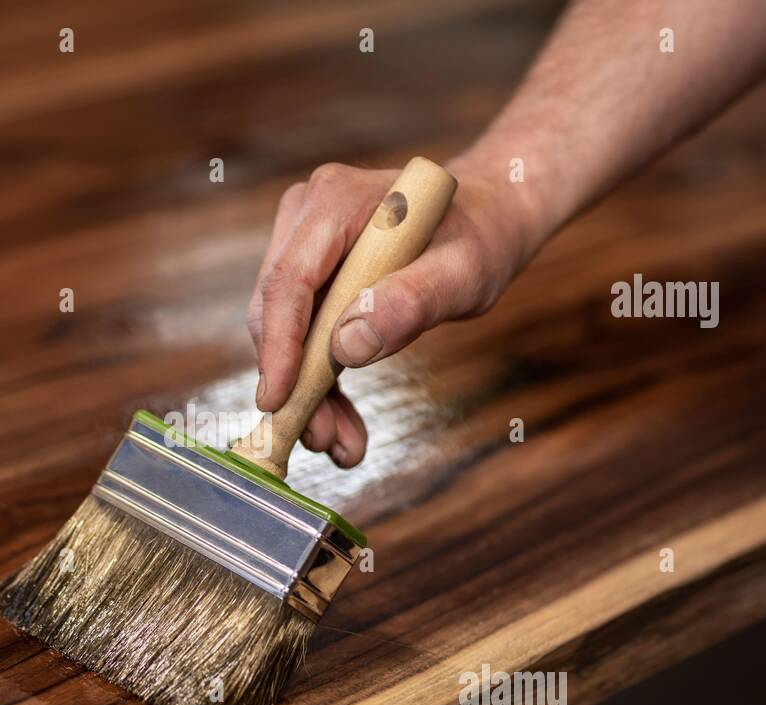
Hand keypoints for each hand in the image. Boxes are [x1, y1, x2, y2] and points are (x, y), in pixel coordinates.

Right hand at [245, 160, 543, 466]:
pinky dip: (319, 381)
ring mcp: (304, 243)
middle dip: (294, 382)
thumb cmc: (482, 237)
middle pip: (277, 311)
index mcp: (336, 201)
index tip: (279, 401)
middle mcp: (307, 216)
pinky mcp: (311, 273)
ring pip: (283, 331)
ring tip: (340, 442)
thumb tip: (347, 345)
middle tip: (323, 439)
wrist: (488, 219)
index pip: (290, 280)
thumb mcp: (465, 272)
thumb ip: (412, 302)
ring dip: (306, 392)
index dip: (280, 345)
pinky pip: (302, 333)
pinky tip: (340, 421)